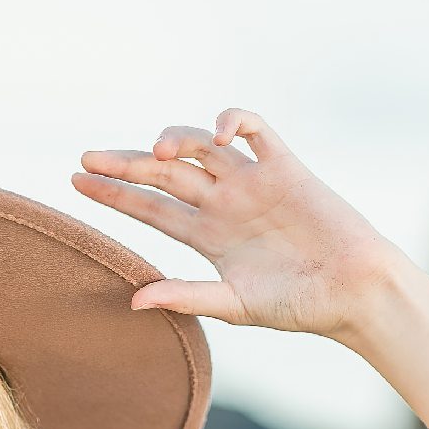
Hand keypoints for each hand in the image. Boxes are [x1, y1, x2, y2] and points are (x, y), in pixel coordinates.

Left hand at [72, 108, 404, 342]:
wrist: (351, 293)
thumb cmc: (298, 306)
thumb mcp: (233, 305)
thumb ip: (185, 297)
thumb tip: (133, 299)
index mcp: (208, 236)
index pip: (151, 208)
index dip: (115, 195)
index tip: (77, 183)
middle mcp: (224, 203)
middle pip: (165, 173)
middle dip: (125, 164)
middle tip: (87, 159)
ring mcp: (252, 182)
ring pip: (202, 146)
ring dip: (175, 141)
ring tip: (155, 152)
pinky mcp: (284, 167)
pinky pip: (254, 130)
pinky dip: (233, 121)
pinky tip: (216, 133)